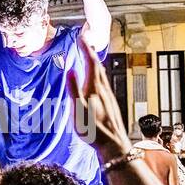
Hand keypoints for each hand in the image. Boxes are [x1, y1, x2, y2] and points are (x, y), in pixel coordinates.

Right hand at [67, 29, 130, 159]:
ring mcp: (109, 97)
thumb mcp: (79, 110)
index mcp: (95, 88)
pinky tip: (96, 81)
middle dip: (90, 53)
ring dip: (95, 63)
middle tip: (83, 43)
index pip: (91, 62)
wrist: (114, 146)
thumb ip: (73, 90)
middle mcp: (104, 90)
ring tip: (89, 57)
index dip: (86, 49)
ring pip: (102, 75)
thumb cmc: (94, 130)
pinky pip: (103, 83)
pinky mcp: (110, 104)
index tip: (81, 37)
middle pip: (98, 66)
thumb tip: (70, 69)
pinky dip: (98, 75)